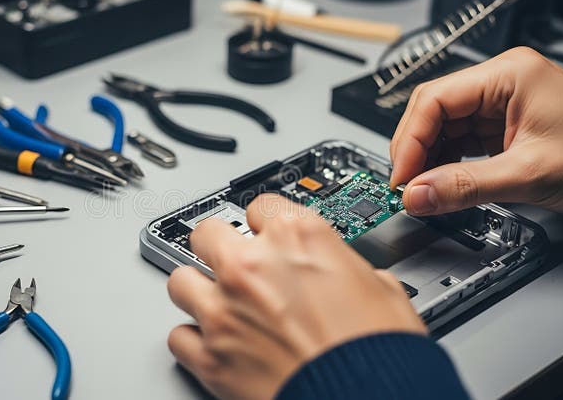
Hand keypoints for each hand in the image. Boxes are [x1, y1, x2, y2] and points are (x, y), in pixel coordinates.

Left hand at [167, 194, 424, 399]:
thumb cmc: (378, 353)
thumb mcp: (384, 289)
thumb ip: (347, 267)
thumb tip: (343, 273)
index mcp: (297, 237)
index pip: (261, 206)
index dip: (267, 224)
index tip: (267, 235)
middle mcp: (253, 266)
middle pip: (206, 234)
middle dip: (221, 248)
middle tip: (236, 266)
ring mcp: (225, 311)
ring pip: (180, 280)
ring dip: (198, 290)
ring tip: (218, 304)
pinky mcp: (211, 357)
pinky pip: (178, 337)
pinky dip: (194, 340)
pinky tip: (214, 344)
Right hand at [390, 47, 562, 215]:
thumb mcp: (528, 174)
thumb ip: (466, 187)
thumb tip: (419, 195)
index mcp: (509, 75)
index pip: (436, 99)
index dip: (410, 140)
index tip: (402, 176)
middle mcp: (500, 83)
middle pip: (432, 111)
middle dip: (414, 150)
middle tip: (406, 186)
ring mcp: (498, 103)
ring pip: (441, 128)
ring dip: (427, 160)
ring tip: (421, 189)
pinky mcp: (499, 125)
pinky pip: (458, 141)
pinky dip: (444, 164)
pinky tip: (439, 183)